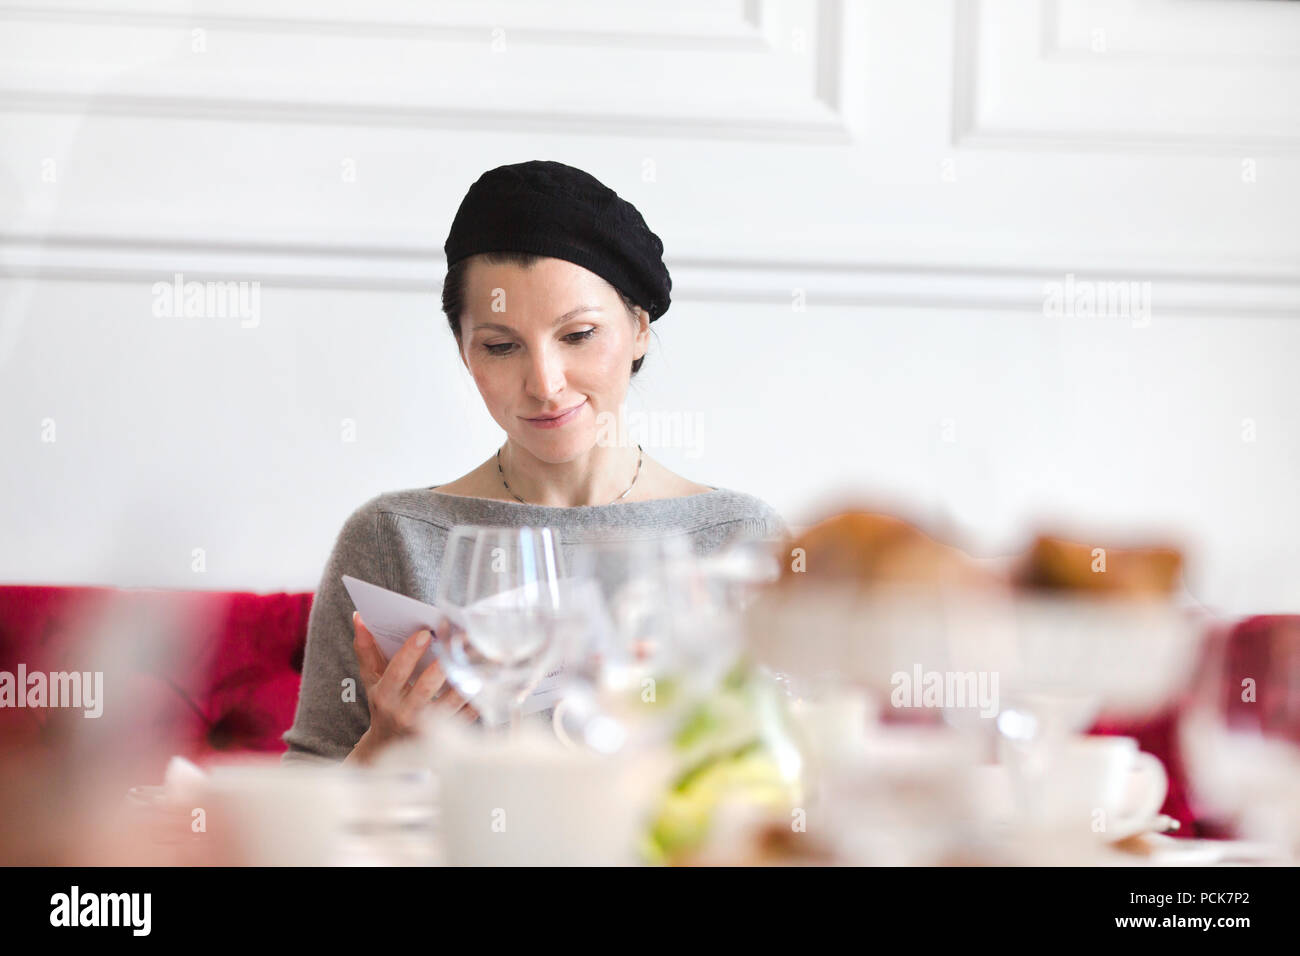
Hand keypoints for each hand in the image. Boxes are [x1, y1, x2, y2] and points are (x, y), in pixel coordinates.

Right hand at [345, 611, 475, 764]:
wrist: (391, 746)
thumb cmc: (383, 704)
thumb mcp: (371, 678)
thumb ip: (366, 648)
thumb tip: (359, 617)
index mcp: (385, 695)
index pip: (397, 672)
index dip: (410, 653)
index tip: (425, 633)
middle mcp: (405, 712)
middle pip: (427, 687)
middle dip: (444, 662)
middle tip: (461, 638)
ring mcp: (427, 726)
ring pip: (452, 700)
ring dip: (468, 676)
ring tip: (481, 653)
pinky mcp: (447, 733)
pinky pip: (467, 713)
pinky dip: (479, 695)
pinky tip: (489, 675)